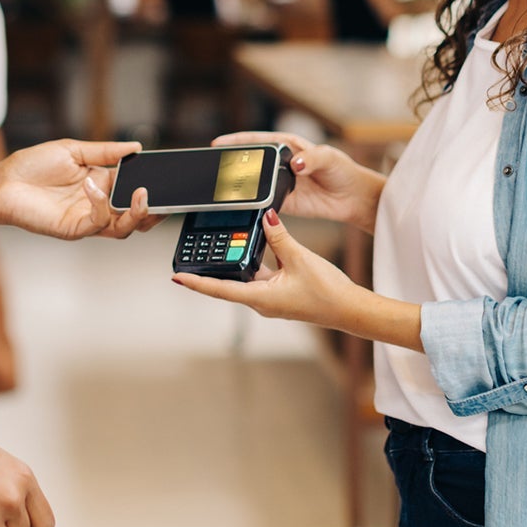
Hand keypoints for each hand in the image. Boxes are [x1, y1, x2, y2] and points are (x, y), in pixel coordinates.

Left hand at [0, 139, 164, 238]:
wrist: (2, 181)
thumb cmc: (32, 165)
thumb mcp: (73, 149)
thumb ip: (105, 151)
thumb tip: (136, 147)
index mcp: (102, 184)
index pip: (135, 190)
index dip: (152, 188)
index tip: (167, 178)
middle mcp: (99, 204)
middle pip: (136, 216)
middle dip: (154, 209)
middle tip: (159, 195)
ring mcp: (87, 219)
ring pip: (124, 228)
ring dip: (136, 212)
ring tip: (140, 193)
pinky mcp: (73, 229)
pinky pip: (98, 223)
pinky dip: (102, 204)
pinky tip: (93, 185)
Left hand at [171, 209, 361, 326]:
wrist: (351, 309)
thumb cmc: (327, 292)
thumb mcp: (299, 258)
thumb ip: (279, 236)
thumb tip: (266, 216)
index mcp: (260, 298)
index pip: (219, 289)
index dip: (196, 283)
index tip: (176, 277)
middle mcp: (261, 302)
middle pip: (227, 284)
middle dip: (211, 270)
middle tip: (191, 255)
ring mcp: (270, 299)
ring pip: (244, 279)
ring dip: (233, 265)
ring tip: (217, 248)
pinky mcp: (280, 295)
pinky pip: (260, 277)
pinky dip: (253, 264)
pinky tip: (252, 247)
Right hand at [212, 131, 384, 232]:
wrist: (352, 197)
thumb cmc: (342, 170)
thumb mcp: (330, 158)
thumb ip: (313, 158)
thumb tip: (296, 164)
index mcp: (287, 146)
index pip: (256, 141)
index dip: (236, 142)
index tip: (218, 144)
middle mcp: (279, 165)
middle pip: (250, 163)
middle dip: (231, 164)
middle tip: (214, 169)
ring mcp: (279, 184)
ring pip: (253, 184)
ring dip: (239, 187)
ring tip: (222, 189)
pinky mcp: (282, 203)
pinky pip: (263, 203)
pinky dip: (253, 205)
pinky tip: (243, 207)